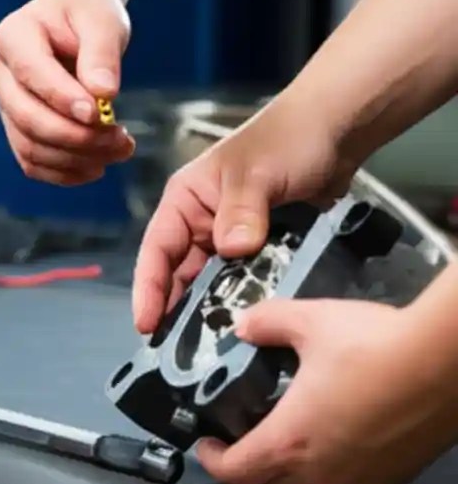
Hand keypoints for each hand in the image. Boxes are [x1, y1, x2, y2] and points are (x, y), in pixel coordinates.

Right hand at [0, 0, 135, 185]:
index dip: (63, 98)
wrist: (73, 19)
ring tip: (120, 150)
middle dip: (76, 136)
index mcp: (13, 37)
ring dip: (76, 158)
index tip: (99, 112)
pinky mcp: (18, 129)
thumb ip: (101, 53)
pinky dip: (64, 173)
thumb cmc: (85, 13)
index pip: (31, 73)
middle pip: (27, 117)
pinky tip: (97, 166)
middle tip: (120, 138)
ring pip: (30, 146)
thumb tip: (103, 94)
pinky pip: (32, 162)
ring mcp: (6, 105)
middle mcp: (1, 75)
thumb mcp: (101, 19)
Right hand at [132, 100, 355, 333]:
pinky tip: (250, 326)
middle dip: (177, 310)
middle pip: (180, 273)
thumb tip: (233, 250)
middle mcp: (202, 222)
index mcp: (186, 201)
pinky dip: (248, 301)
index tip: (146, 325)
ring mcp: (233, 237)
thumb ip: (241, 212)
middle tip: (177, 352)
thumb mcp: (256, 174)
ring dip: (214, 309)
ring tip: (210, 348)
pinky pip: (248, 281)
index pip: (157, 250)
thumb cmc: (286, 141)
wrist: (337, 131)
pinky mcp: (264, 248)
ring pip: (214, 282)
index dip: (148, 289)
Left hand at [196, 298, 457, 483]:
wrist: (447, 362)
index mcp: (289, 440)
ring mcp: (359, 478)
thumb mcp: (308, 321)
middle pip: (269, 483)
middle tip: (242, 436)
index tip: (205, 443)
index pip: (236, 471)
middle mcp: (320, 471)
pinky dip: (330, 466)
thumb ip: (267, 323)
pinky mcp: (392, 475)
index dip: (213, 460)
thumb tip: (242, 326)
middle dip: (249, 464)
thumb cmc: (370, 344)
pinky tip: (336, 436)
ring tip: (287, 434)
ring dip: (290, 468)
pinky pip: (348, 480)